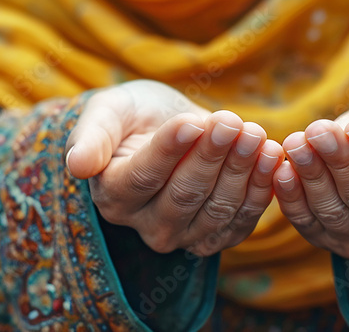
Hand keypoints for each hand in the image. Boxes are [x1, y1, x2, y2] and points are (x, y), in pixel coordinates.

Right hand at [66, 80, 284, 256]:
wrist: (165, 126)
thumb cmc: (133, 116)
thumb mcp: (108, 112)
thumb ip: (91, 136)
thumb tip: (76, 165)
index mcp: (112, 195)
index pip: (143, 177)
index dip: (170, 151)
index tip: (193, 121)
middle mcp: (145, 225)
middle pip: (184, 195)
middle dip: (213, 157)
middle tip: (234, 122)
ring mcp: (183, 237)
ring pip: (216, 209)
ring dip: (242, 171)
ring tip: (256, 134)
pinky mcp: (215, 236)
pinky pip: (241, 221)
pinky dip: (261, 189)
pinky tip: (272, 156)